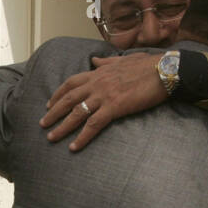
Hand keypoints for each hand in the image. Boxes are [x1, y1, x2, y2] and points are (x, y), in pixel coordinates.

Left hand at [40, 53, 167, 150]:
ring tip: (51, 137)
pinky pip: (93, 125)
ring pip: (76, 113)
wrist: (164, 70)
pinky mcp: (114, 107)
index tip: (49, 104)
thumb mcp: (123, 60)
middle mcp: (97, 83)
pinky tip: (74, 147)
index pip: (71, 82)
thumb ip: (106, 62)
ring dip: (62, 127)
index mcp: (99, 73)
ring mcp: (104, 95)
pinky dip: (82, 137)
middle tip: (43, 123)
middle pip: (68, 98)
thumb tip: (95, 61)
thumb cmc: (148, 65)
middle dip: (53, 112)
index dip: (58, 94)